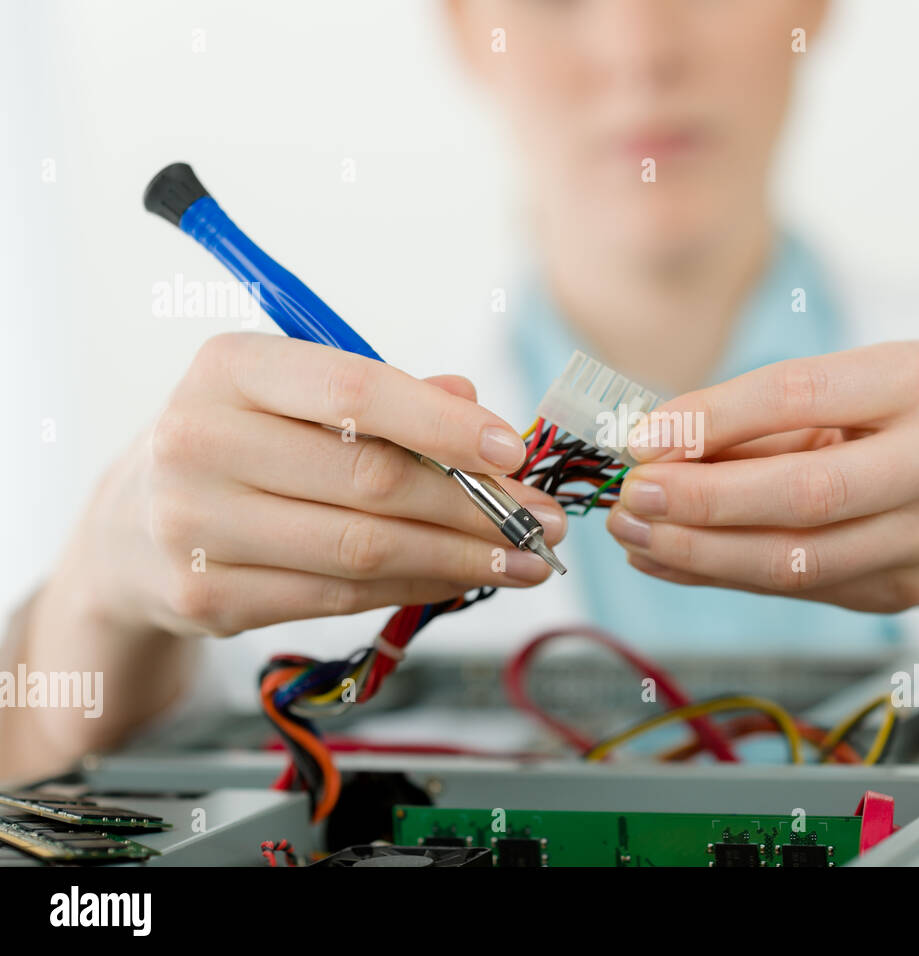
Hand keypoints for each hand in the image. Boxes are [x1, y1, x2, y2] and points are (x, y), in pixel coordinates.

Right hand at [60, 332, 566, 639]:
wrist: (130, 529)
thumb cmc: (241, 445)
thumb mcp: (294, 397)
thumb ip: (387, 395)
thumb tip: (476, 406)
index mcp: (229, 367)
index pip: (354, 392)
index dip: (445, 427)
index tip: (516, 451)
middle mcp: (198, 440)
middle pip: (370, 481)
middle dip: (476, 506)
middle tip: (543, 521)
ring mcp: (194, 526)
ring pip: (361, 549)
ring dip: (460, 559)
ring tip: (525, 560)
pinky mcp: (206, 597)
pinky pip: (337, 597)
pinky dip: (413, 586)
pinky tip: (460, 579)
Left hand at [605, 341, 918, 613]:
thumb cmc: (896, 419)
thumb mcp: (845, 388)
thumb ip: (757, 418)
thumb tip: (649, 450)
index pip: (800, 394)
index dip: (710, 419)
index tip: (639, 438)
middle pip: (806, 493)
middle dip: (703, 502)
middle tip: (630, 499)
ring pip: (799, 560)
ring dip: (700, 553)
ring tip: (634, 535)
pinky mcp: (910, 589)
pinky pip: (798, 589)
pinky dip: (721, 575)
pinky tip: (668, 558)